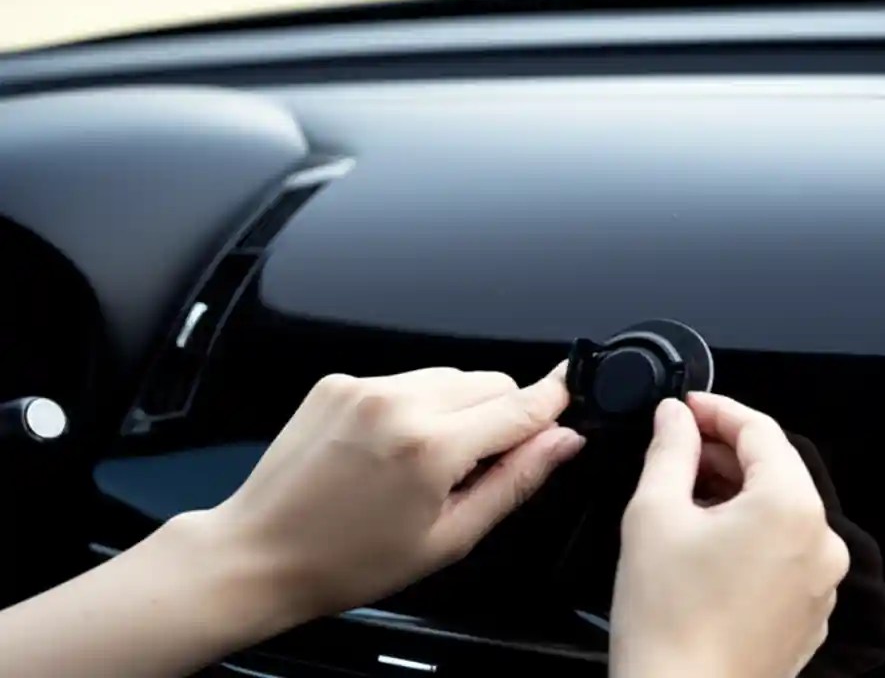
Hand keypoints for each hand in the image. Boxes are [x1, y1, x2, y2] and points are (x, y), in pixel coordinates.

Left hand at [200, 363, 583, 622]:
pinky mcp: (340, 381)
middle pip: (490, 382)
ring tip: (427, 461)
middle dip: (501, 415)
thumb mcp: (448, 538)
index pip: (520, 405)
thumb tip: (562, 442)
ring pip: (449, 376)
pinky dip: (415, 405)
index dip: (554, 401)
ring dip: (458, 408)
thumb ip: (514, 481)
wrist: (260, 553)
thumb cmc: (346, 560)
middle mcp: (398, 402)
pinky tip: (392, 448)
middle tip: (477, 466)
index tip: (572, 391)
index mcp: (431, 447)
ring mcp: (364, 386)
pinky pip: (405, 379)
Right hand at [610, 393, 849, 677]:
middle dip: (724, 453)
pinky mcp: (808, 614)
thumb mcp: (653, 514)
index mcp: (790, 508)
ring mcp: (819, 584)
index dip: (716, 410)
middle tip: (676, 447)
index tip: (685, 408)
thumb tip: (676, 417)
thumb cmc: (668, 622)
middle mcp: (820, 543)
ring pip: (779, 513)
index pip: (760, 430)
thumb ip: (670, 450)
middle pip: (775, 470)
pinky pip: (783, 554)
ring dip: (735, 495)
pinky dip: (749, 536)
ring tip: (683, 498)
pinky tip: (705, 544)